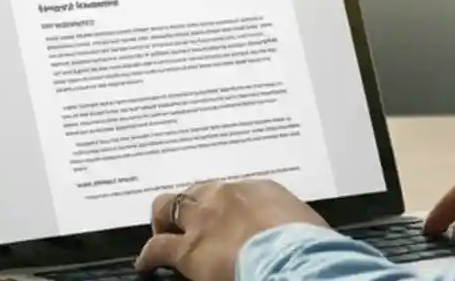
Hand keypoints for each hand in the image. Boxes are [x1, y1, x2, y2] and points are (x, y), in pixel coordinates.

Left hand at [136, 180, 327, 280]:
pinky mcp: (188, 249)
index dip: (222, 206)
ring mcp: (204, 220)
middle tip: (186, 220)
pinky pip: (158, 249)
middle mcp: (226, 197)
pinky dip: (149, 257)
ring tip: (161, 233)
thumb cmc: (308, 246)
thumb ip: (287, 224)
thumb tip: (293, 236)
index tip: (224, 218)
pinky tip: (146, 265)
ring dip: (165, 221)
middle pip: (196, 192)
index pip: (230, 193)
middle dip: (189, 205)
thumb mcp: (304, 225)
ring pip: (169, 208)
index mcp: (258, 189)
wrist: (295, 259)